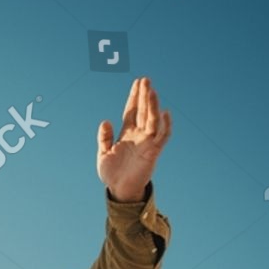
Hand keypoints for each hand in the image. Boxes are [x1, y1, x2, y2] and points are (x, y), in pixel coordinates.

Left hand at [98, 76, 170, 202]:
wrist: (119, 190)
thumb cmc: (112, 173)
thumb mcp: (103, 154)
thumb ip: (104, 138)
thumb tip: (105, 121)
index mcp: (126, 133)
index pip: (131, 111)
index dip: (134, 97)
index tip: (137, 83)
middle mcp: (138, 134)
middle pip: (142, 111)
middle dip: (143, 95)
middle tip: (145, 79)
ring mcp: (147, 142)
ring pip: (152, 119)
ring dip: (152, 105)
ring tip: (151, 90)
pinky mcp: (153, 152)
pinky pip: (162, 136)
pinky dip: (165, 125)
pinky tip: (164, 113)